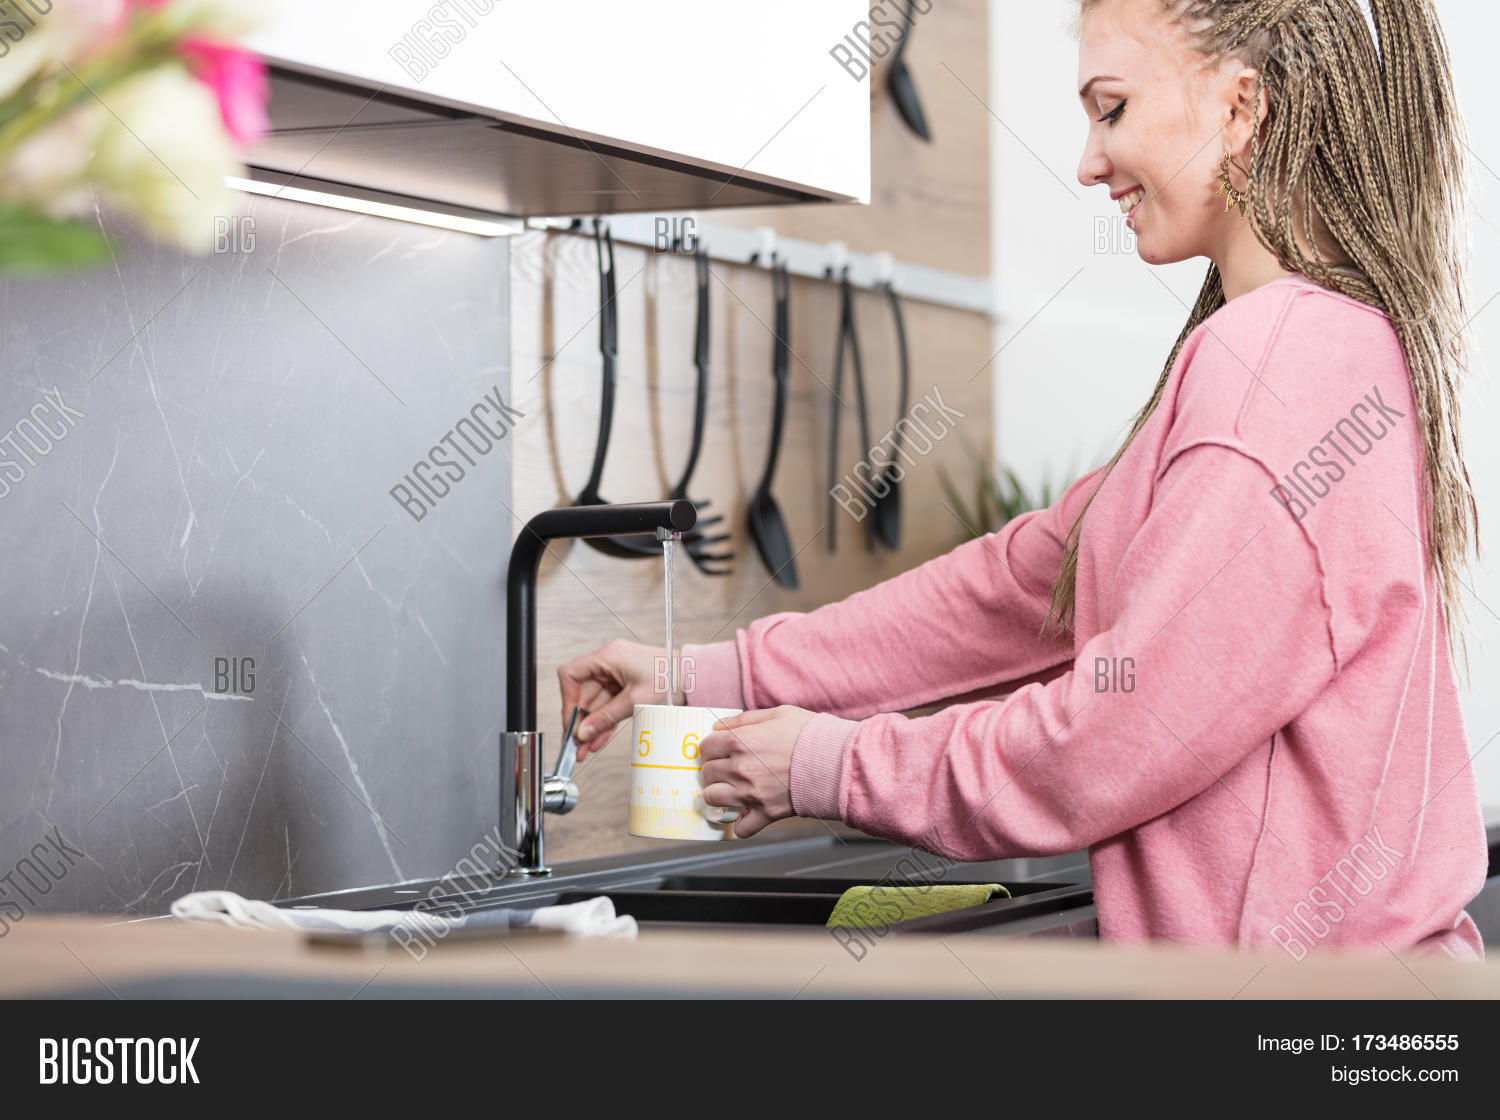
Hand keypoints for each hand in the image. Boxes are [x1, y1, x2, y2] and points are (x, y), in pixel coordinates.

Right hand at [557, 639, 679, 759]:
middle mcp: (608, 663)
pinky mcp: (625, 686)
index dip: (567, 699)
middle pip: (582, 693)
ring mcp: (616, 675)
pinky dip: (603, 722)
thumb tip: (583, 732)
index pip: (570, 675)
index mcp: (607, 657)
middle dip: (579, 721)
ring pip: (594, 703)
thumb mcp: (635, 701)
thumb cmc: (671, 678)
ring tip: (585, 748)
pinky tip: (598, 740)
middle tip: (576, 744)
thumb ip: (606, 717)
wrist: (695, 678)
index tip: (571, 722)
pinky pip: (607, 706)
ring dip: (590, 726)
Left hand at [699, 706, 814, 837]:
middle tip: (726, 766)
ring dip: (718, 793)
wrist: (837, 761)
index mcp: (741, 742)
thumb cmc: (810, 734)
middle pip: (707, 771)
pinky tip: (746, 813)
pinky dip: (740, 823)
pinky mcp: (766, 813)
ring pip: (712, 797)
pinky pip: (741, 828)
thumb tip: (720, 726)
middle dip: (714, 768)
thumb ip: (745, 719)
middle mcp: (740, 768)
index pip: (706, 746)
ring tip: (729, 788)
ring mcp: (751, 793)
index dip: (711, 746)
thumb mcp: (778, 714)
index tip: (717, 748)